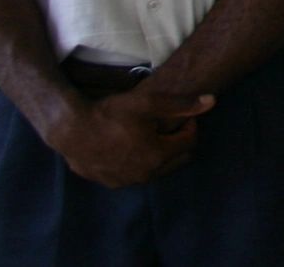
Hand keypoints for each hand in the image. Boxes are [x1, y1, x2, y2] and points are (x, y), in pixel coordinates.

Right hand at [48, 83, 215, 188]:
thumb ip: (182, 105)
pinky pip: (135, 174)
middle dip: (179, 143)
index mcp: (158, 155)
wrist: (71, 129)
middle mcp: (145, 174)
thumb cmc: (110, 113)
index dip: (190, 126)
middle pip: (177, 159)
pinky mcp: (111, 182)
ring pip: (157, 169)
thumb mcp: (148, 103)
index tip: (182, 116)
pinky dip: (141, 162)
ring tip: (151, 134)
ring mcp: (127, 181)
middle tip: (170, 126)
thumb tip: (212, 101)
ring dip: (161, 154)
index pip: (190, 142)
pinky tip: (132, 145)